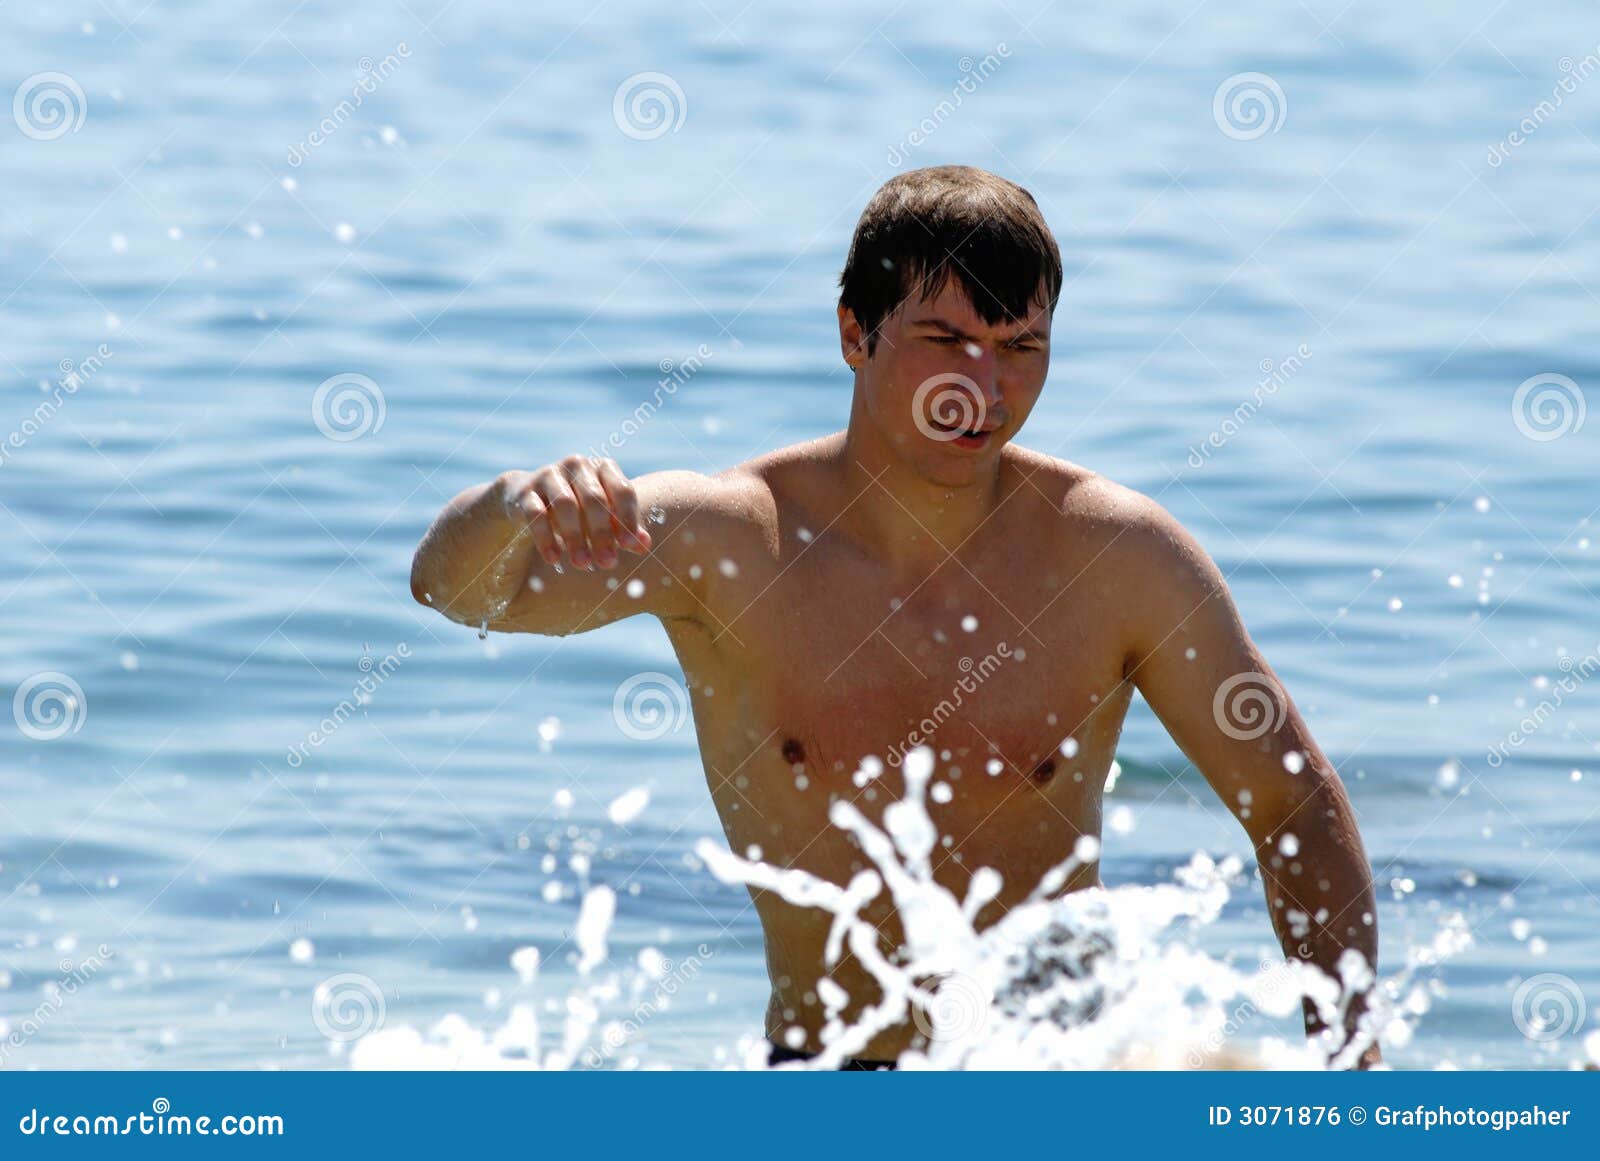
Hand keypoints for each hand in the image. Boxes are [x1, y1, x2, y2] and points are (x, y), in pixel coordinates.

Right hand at [496, 456, 652, 570]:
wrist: (527, 497)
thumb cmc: (577, 509)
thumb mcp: (603, 517)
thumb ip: (624, 529)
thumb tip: (644, 546)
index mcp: (602, 468)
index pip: (622, 489)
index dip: (627, 518)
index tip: (629, 546)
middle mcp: (577, 465)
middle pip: (594, 499)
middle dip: (602, 534)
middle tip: (607, 563)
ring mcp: (549, 475)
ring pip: (565, 504)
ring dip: (575, 537)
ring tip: (582, 564)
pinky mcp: (525, 491)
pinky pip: (536, 514)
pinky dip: (546, 538)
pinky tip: (554, 559)